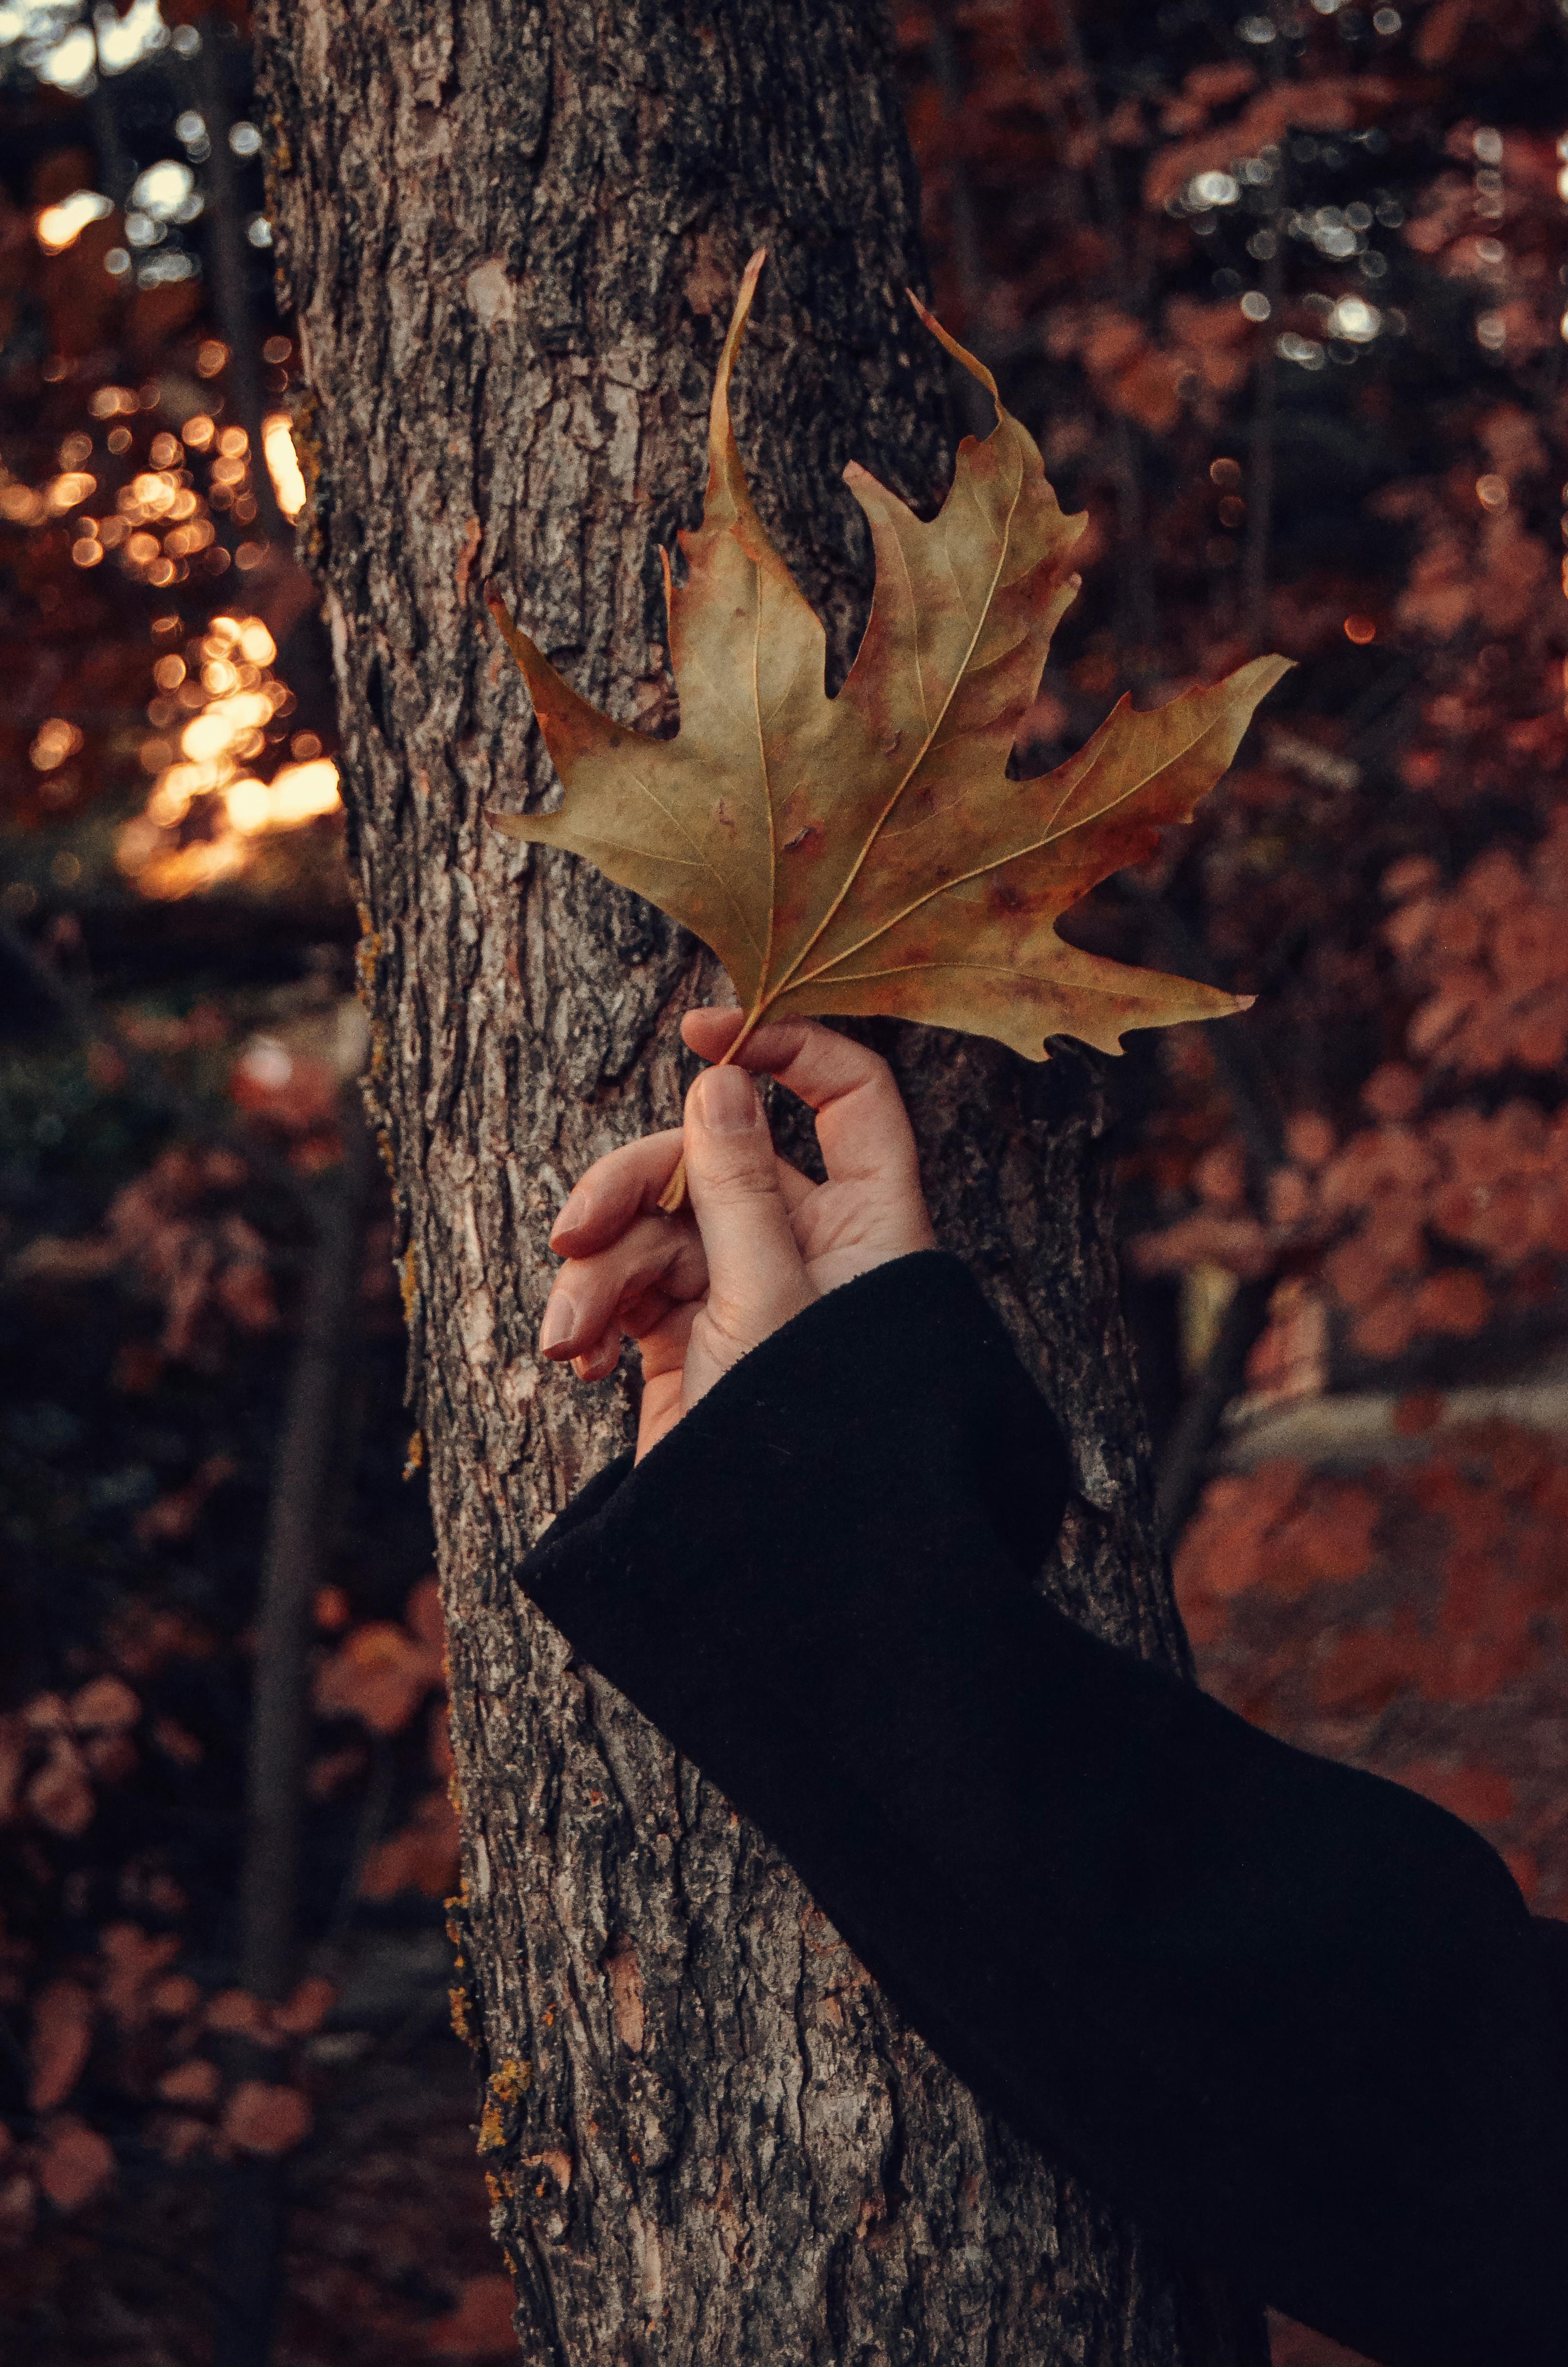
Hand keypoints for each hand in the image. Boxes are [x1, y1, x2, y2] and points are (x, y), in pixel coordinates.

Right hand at [539, 1011, 935, 1460]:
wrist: (767, 1583)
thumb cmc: (799, 1445)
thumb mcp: (765, 1300)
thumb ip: (738, 1188)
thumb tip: (719, 1081)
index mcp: (869, 1225)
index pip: (848, 1096)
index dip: (784, 1048)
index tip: (702, 1034)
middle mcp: (811, 1247)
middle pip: (711, 1158)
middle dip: (630, 1190)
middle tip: (575, 1232)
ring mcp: (744, 1291)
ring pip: (653, 1225)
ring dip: (597, 1274)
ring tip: (573, 1339)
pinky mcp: (687, 1339)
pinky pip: (629, 1289)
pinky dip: (594, 1317)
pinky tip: (582, 1363)